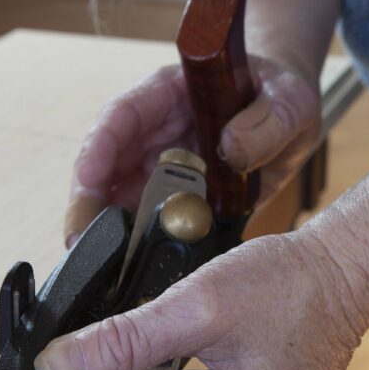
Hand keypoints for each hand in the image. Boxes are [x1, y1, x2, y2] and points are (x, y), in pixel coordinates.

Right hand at [64, 55, 320, 246]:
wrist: (288, 119)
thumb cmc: (280, 95)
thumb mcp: (286, 102)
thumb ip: (265, 123)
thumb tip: (231, 148)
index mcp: (170, 96)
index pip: (122, 116)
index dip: (100, 146)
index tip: (89, 177)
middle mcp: (154, 135)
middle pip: (105, 167)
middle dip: (87, 205)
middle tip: (80, 243)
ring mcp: (159, 171)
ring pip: (117, 202)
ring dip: (108, 234)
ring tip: (104, 269)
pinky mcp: (172, 202)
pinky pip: (146, 227)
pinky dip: (139, 250)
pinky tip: (136, 274)